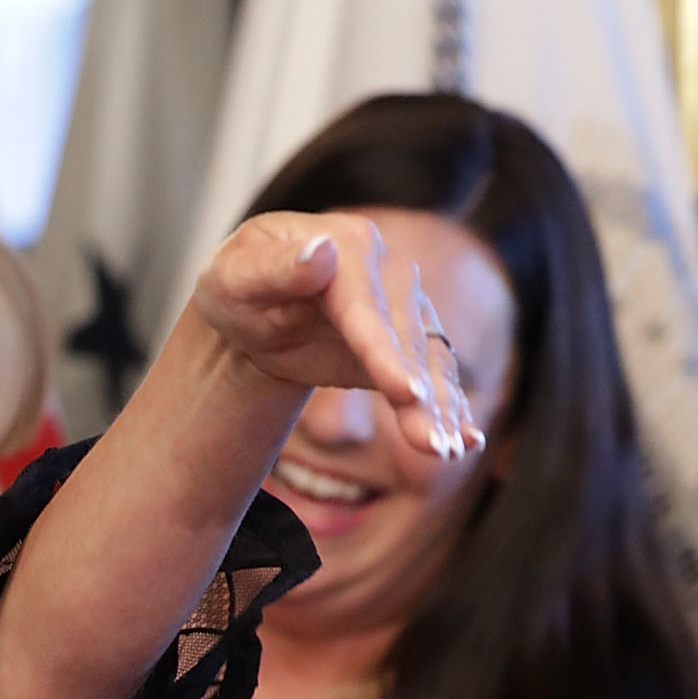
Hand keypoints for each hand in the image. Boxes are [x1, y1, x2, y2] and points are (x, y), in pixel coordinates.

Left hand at [193, 211, 483, 463]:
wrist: (254, 304)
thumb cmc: (238, 287)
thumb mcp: (233, 277)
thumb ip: (272, 268)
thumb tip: (320, 252)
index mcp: (347, 245)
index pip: (366, 308)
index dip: (384, 351)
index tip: (404, 392)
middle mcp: (388, 270)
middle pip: (406, 340)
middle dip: (421, 394)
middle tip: (431, 446)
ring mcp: (404, 304)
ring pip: (428, 362)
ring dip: (440, 409)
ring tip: (446, 453)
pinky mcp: (408, 339)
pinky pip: (433, 375)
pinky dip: (449, 408)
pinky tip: (464, 441)